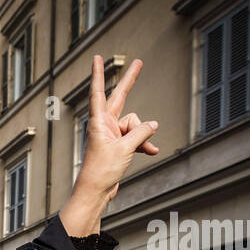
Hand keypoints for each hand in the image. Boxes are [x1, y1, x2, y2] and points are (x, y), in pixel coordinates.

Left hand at [59, 56, 158, 235]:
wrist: (96, 192)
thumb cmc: (102, 170)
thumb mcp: (125, 148)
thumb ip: (140, 132)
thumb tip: (153, 124)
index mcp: (99, 121)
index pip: (99, 92)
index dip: (99, 74)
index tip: (96, 57)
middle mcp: (104, 124)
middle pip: (120, 98)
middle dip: (131, 81)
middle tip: (139, 62)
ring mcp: (111, 134)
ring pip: (134, 125)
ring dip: (142, 136)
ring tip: (144, 149)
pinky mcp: (118, 145)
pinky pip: (136, 137)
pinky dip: (144, 144)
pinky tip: (151, 152)